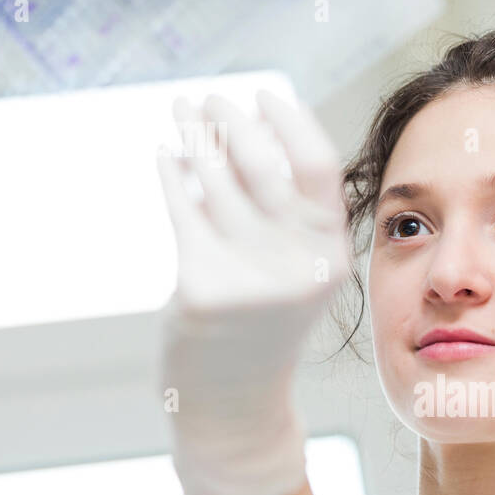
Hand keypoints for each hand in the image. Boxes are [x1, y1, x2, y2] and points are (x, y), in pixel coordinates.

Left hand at [154, 89, 350, 494]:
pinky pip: (183, 212)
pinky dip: (171, 175)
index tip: (262, 92)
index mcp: (330, 253)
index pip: (318, 163)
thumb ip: (285, 211)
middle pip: (262, 164)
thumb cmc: (261, 323)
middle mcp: (299, 264)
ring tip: (182, 112)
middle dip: (230, 120)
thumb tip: (242, 126)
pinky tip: (164, 154)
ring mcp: (251, 279)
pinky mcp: (203, 291)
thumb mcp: (295, 270)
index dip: (288, 119)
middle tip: (208, 98)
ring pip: (216, 183)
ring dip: (195, 137)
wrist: (233, 401)